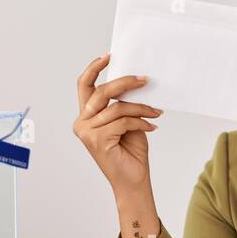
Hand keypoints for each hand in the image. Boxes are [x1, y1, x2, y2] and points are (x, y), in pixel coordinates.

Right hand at [74, 54, 163, 196]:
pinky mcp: (97, 140)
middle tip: (145, 80)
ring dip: (140, 107)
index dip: (94, 68)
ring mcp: (87, 132)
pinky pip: (123, 121)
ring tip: (155, 112)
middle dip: (125, 83)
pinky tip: (151, 126)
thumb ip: (122, 104)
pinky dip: (140, 122)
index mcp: (86, 117)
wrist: (133, 182)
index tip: (109, 55)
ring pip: (116, 107)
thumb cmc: (130, 153)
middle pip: (102, 92)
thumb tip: (134, 81)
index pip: (84, 86)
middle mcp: (82, 123)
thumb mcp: (127, 121)